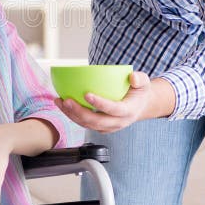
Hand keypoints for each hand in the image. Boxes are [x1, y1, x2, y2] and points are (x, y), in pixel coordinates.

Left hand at [54, 72, 175, 132]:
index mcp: (128, 111)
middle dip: (79, 112)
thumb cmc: (139, 92)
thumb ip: (140, 79)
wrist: (140, 106)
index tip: (87, 94)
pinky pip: (84, 123)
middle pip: (96, 121)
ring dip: (71, 114)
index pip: (114, 110)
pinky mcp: (100, 127)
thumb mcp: (144, 83)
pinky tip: (62, 104)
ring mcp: (108, 127)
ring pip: (87, 124)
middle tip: (67, 100)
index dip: (100, 104)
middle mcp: (118, 123)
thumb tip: (132, 77)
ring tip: (59, 101)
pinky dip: (72, 115)